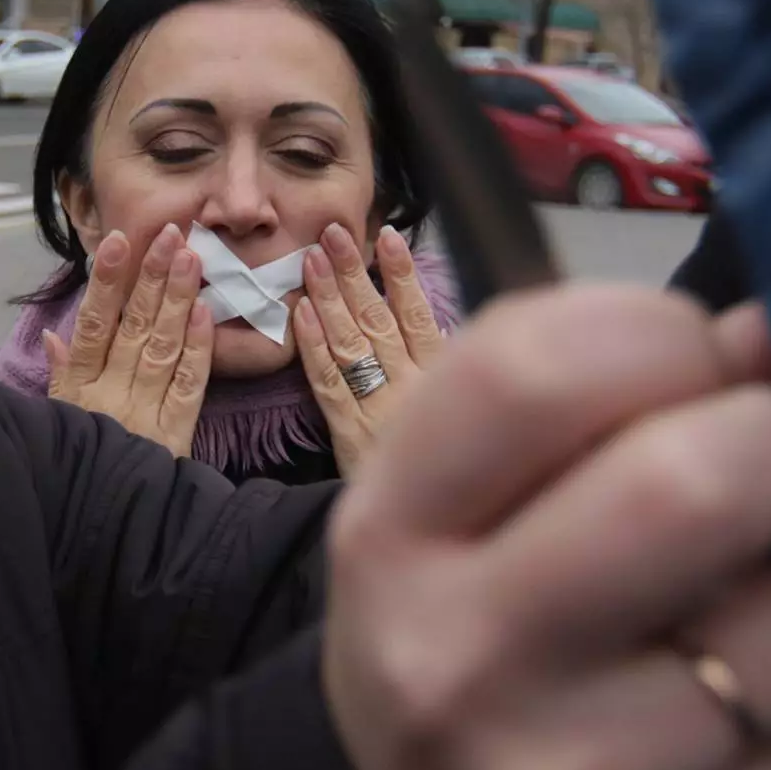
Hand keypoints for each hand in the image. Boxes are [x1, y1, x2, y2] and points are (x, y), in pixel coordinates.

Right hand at [45, 225, 213, 458]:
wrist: (103, 533)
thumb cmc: (78, 468)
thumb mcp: (56, 423)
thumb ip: (60, 377)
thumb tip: (53, 334)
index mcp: (77, 391)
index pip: (91, 326)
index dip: (106, 283)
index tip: (120, 243)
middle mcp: (109, 397)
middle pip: (133, 328)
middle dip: (152, 278)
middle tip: (172, 234)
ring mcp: (142, 414)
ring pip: (162, 347)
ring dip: (177, 300)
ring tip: (191, 257)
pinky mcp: (173, 436)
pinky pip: (188, 387)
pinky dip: (197, 350)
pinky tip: (205, 314)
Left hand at [292, 223, 445, 474]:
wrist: (431, 536)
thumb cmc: (451, 472)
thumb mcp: (470, 415)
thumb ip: (448, 366)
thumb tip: (424, 312)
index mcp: (446, 381)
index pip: (421, 315)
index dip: (402, 275)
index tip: (386, 236)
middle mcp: (416, 391)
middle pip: (380, 322)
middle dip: (354, 274)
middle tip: (332, 233)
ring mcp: (381, 412)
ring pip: (352, 345)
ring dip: (330, 299)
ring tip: (311, 259)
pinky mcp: (351, 437)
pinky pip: (329, 385)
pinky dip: (313, 347)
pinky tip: (301, 315)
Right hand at [319, 290, 770, 769]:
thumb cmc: (465, 634)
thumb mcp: (460, 503)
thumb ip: (590, 398)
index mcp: (389, 535)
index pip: (543, 367)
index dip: (659, 339)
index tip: (681, 373)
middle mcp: (454, 661)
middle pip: (698, 482)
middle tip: (759, 474)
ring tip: (713, 643)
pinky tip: (723, 744)